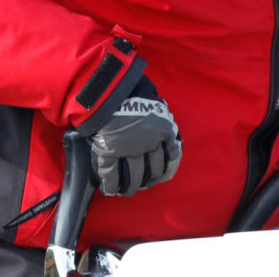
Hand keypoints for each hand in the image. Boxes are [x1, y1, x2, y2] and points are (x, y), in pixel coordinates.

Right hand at [87, 75, 181, 195]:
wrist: (111, 88)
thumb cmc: (134, 90)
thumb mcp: (155, 102)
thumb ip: (161, 118)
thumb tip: (165, 134)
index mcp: (162, 131)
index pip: (170, 156)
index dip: (166, 168)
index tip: (162, 175)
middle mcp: (148, 143)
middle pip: (152, 170)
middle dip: (148, 180)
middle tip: (144, 184)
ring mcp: (128, 149)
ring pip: (133, 176)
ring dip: (130, 186)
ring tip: (126, 190)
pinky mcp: (109, 151)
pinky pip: (111, 174)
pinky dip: (110, 184)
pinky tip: (110, 190)